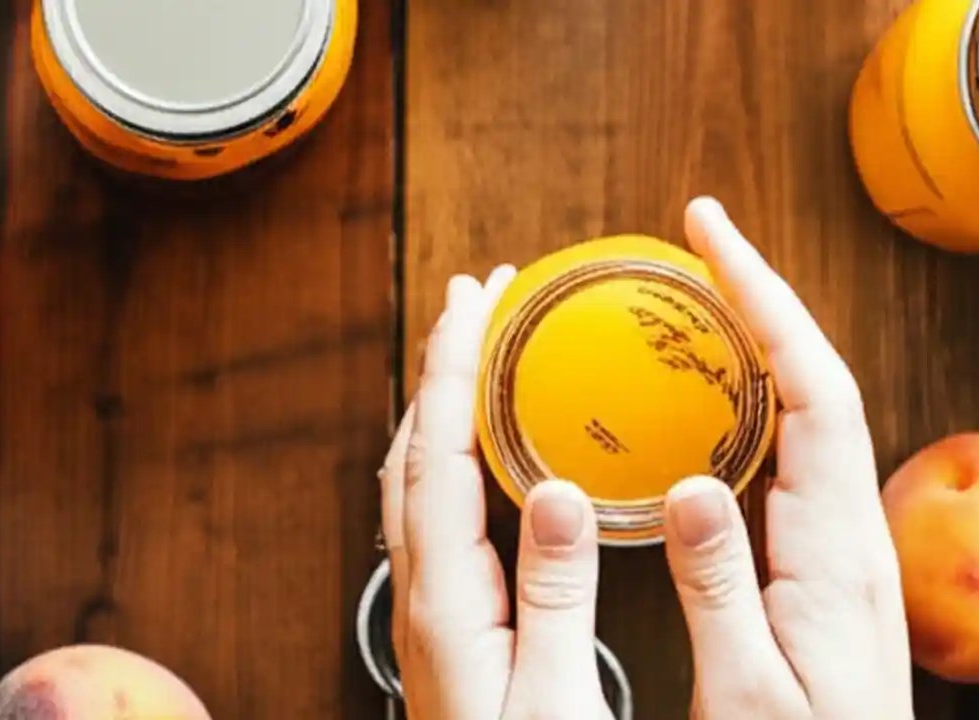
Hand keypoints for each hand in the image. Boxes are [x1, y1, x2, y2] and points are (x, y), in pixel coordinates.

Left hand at [378, 268, 613, 718]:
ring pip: (418, 475)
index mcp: (446, 598)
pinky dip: (455, 452)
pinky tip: (490, 449)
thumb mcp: (554, 695)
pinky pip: (437, 508)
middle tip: (481, 296)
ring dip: (443, 402)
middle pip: (415, 449)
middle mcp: (422, 588)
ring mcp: (427, 602)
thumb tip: (564, 491)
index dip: (452, 369)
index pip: (438, 456)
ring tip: (483, 348)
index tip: (476, 298)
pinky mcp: (445, 615)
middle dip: (441, 364)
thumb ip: (557, 595)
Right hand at [661, 198, 913, 718]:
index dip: (766, 299)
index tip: (713, 234)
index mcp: (836, 545)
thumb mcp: (748, 688)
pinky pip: (796, 443)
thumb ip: (719, 587)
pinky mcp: (824, 549)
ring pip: (809, 403)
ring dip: (758, 333)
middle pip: (817, 374)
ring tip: (698, 288)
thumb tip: (687, 482)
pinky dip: (756, 391)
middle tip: (699, 235)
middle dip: (761, 290)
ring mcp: (841, 531)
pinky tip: (714, 388)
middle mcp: (849, 522)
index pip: (814, 388)